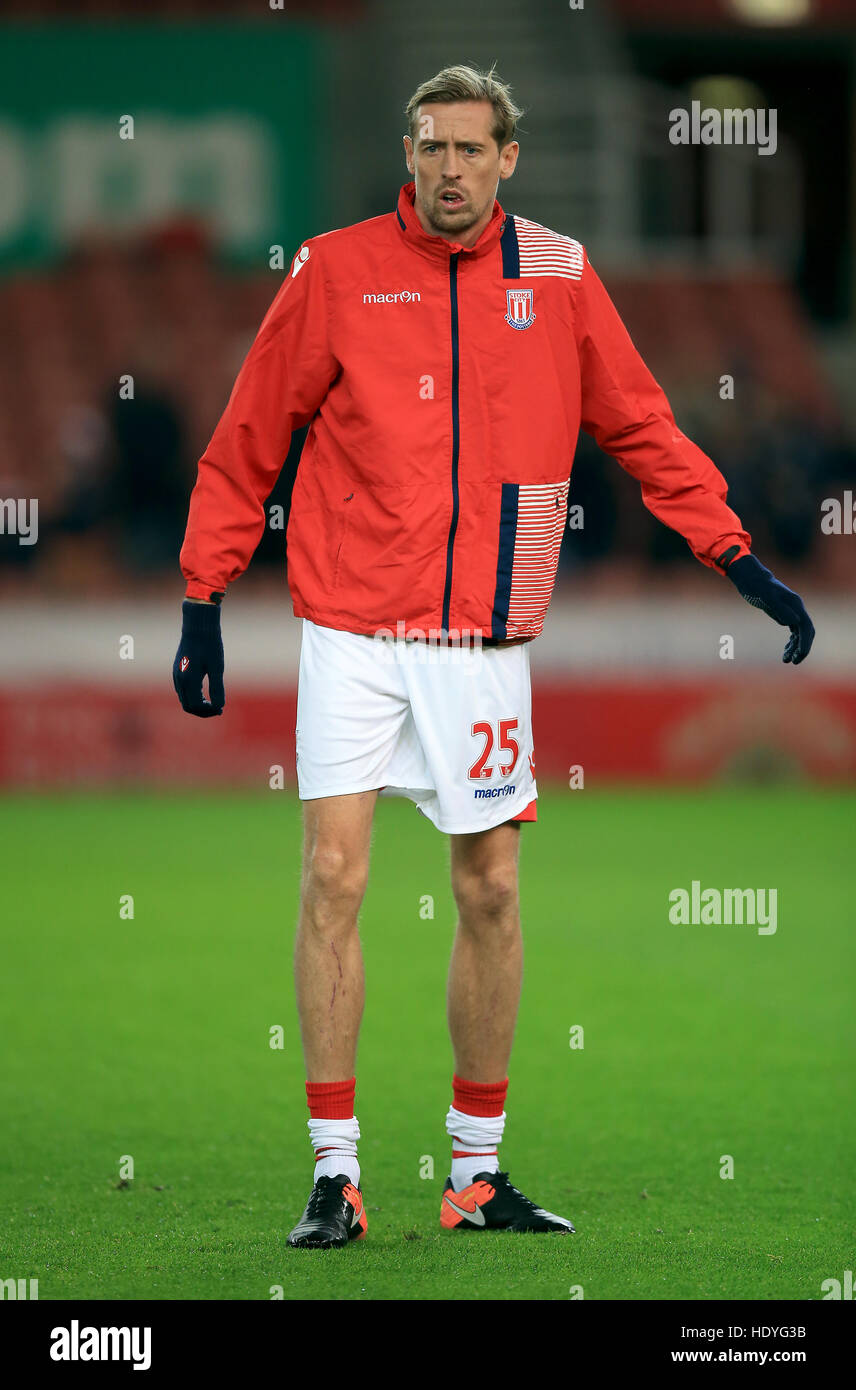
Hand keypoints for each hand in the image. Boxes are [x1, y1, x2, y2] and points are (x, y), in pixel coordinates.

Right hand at [173, 600, 224, 715]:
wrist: (198, 626)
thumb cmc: (210, 645)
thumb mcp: (217, 667)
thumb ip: (217, 688)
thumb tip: (219, 706)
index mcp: (189, 680)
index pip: (196, 706)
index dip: (209, 711)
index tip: (221, 709)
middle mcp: (179, 679)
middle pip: (188, 706)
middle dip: (203, 711)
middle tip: (218, 709)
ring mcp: (176, 675)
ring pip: (184, 699)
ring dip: (197, 704)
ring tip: (213, 703)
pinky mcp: (177, 670)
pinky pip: (182, 690)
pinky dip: (193, 696)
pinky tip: (205, 694)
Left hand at [724, 554, 814, 664]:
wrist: (752, 579)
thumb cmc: (757, 587)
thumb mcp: (766, 597)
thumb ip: (779, 608)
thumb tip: (793, 622)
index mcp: (795, 605)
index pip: (806, 627)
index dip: (804, 643)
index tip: (798, 655)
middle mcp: (796, 609)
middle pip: (806, 632)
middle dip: (802, 648)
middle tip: (793, 661)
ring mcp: (791, 611)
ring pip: (800, 634)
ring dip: (795, 648)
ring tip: (786, 660)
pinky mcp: (784, 614)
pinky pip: (793, 632)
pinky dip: (791, 643)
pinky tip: (786, 651)